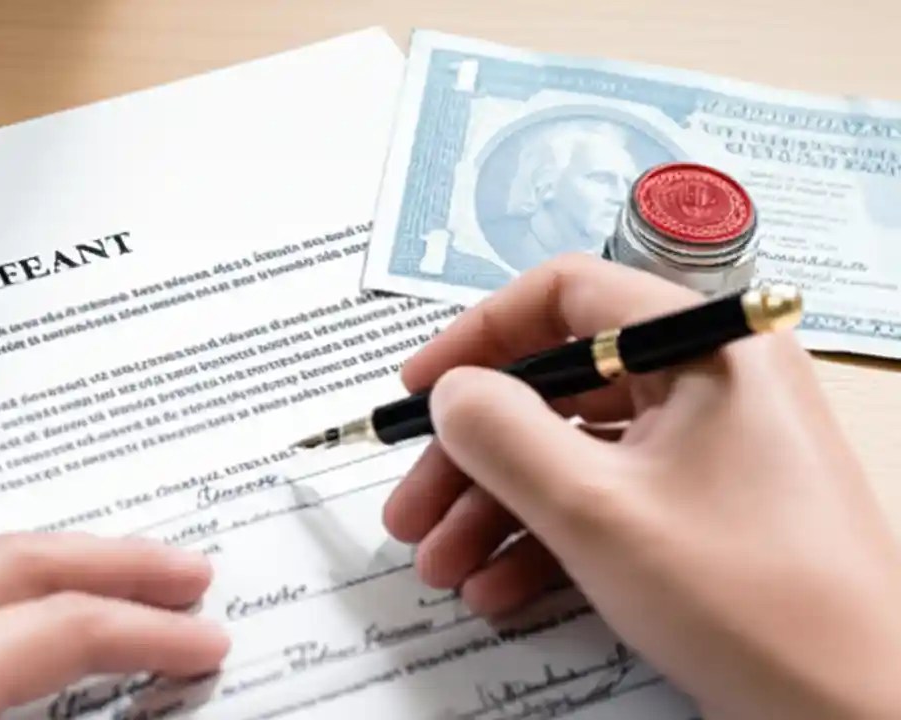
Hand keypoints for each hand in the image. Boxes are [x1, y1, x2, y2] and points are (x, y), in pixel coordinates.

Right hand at [383, 254, 900, 718]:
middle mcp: (709, 380)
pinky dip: (544, 539)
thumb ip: (502, 435)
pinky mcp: (704, 508)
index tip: (418, 393)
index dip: (478, 339)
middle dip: (472, 456)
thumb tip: (450, 392)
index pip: (567, 296)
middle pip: (557, 387)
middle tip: (411, 511)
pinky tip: (496, 589)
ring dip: (495, 508)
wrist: (861, 715)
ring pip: (572, 451)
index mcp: (703, 344)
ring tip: (441, 566)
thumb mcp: (596, 509)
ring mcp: (709, 448)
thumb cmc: (745, 597)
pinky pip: (605, 499)